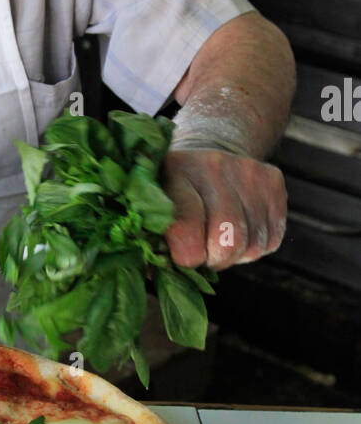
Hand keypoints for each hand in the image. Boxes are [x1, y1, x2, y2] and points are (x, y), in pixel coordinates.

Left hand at [162, 149, 287, 270]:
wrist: (209, 151)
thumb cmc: (173, 192)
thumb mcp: (151, 208)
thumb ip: (150, 239)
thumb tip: (157, 273)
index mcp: (173, 174)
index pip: (187, 227)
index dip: (187, 256)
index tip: (184, 259)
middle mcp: (213, 167)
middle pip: (228, 241)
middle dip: (216, 260)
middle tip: (205, 255)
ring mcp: (247, 172)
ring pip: (254, 245)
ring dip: (237, 255)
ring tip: (220, 239)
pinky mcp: (273, 180)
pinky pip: (272, 238)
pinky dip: (256, 245)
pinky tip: (240, 230)